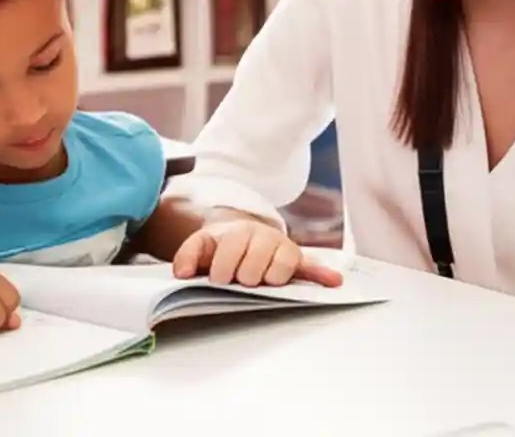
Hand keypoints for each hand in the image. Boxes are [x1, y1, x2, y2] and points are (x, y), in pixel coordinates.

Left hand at [172, 215, 342, 287]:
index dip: (224, 268)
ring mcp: (282, 249)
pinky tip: (334, 282)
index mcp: (239, 232)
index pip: (233, 251)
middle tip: (240, 279)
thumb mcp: (201, 245)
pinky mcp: (297, 262)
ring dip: (271, 278)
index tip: (218, 279)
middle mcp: (264, 237)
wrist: (243, 237)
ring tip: (262, 281)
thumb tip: (181, 273)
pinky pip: (313, 268)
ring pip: (281, 267)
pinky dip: (323, 275)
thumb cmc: (221, 247)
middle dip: (245, 276)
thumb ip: (188, 256)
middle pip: (256, 266)